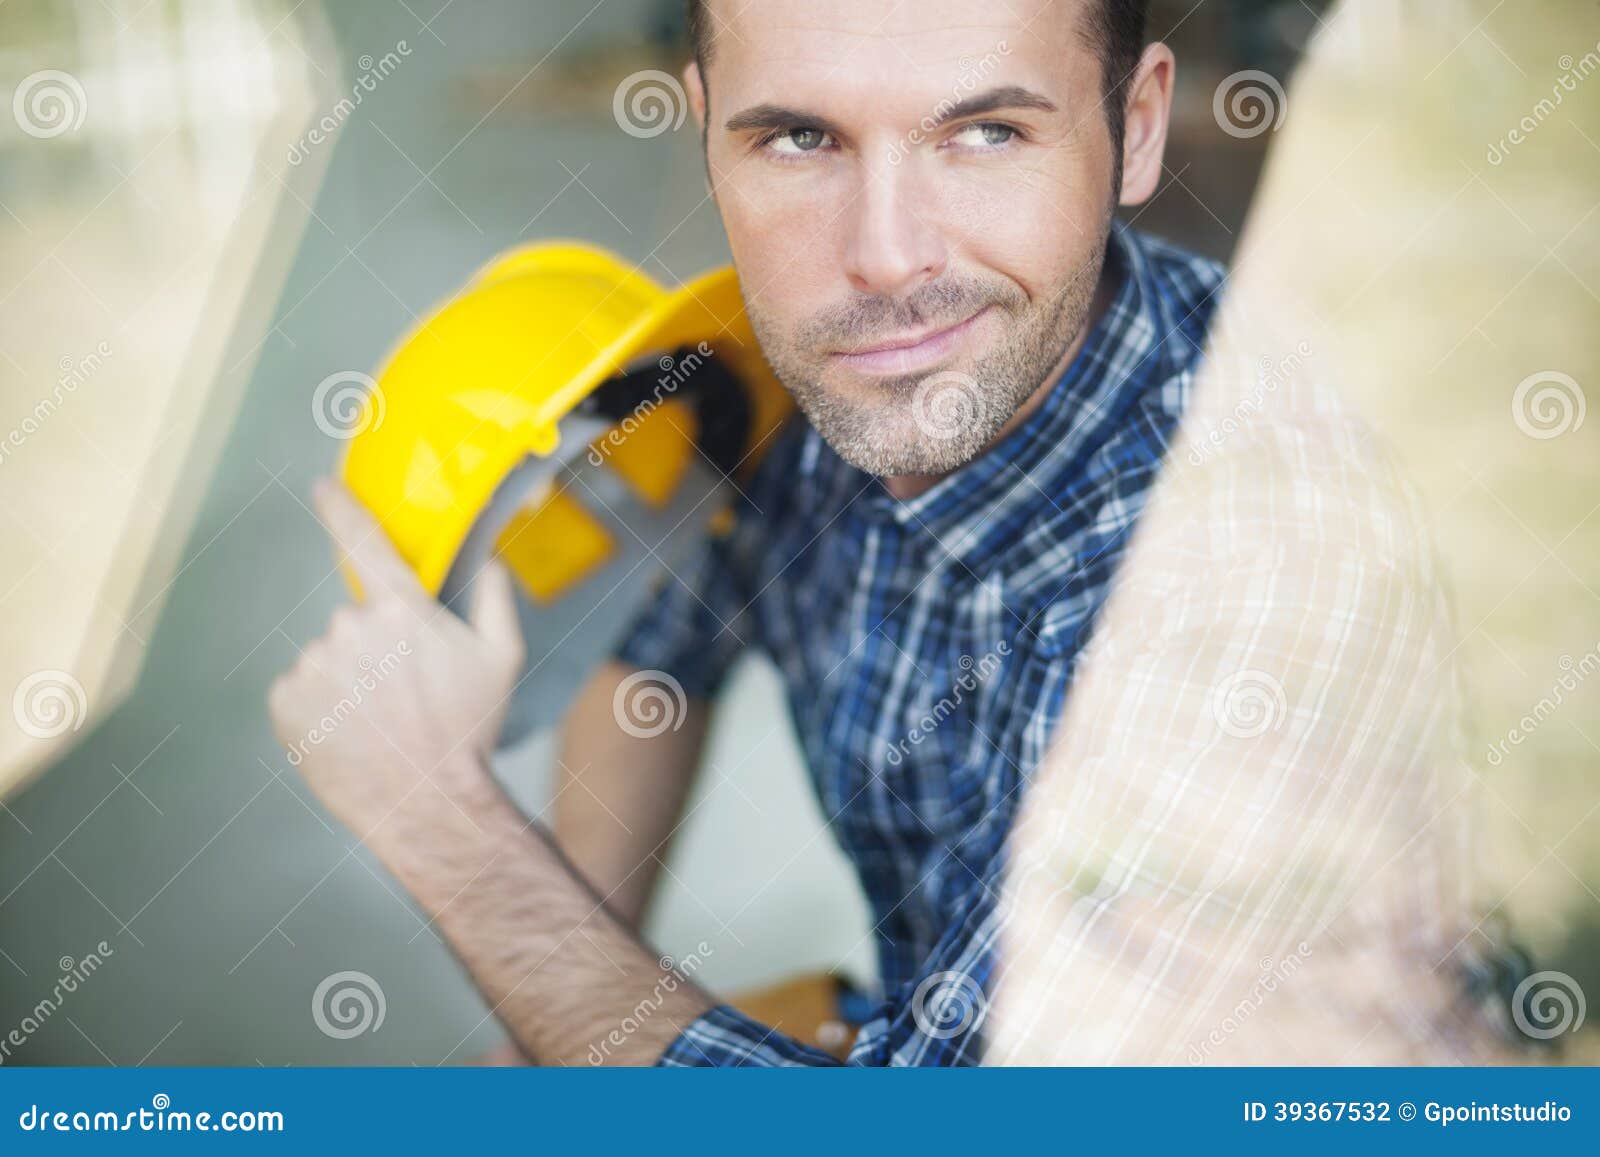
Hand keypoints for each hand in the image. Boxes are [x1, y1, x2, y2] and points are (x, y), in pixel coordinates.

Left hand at [268, 479, 524, 849]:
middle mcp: (350, 627)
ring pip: (329, 658)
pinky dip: (320, 707)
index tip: (322, 486)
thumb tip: (486, 560)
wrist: (427, 803)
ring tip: (382, 723)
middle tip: (408, 694)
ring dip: (349, 681)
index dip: (340, 507)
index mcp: (401, 609)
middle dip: (378, 649)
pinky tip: (352, 734)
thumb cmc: (468, 731)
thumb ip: (494, 598)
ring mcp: (313, 665)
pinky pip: (301, 691)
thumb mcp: (503, 659)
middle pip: (358, 621)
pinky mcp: (287, 702)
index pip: (364, 541)